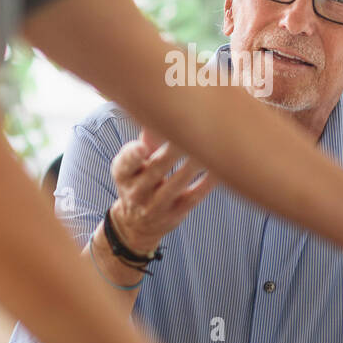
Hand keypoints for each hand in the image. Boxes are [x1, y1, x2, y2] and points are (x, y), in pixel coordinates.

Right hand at [110, 128, 215, 256]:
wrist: (136, 224)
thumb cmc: (138, 181)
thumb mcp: (132, 165)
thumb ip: (146, 142)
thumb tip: (157, 118)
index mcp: (123, 175)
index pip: (125, 164)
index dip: (133, 155)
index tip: (142, 146)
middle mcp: (137, 192)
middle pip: (156, 169)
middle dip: (173, 151)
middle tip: (190, 129)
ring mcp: (156, 206)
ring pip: (177, 183)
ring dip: (194, 164)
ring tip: (209, 145)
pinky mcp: (175, 214)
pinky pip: (193, 197)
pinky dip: (207, 183)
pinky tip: (219, 169)